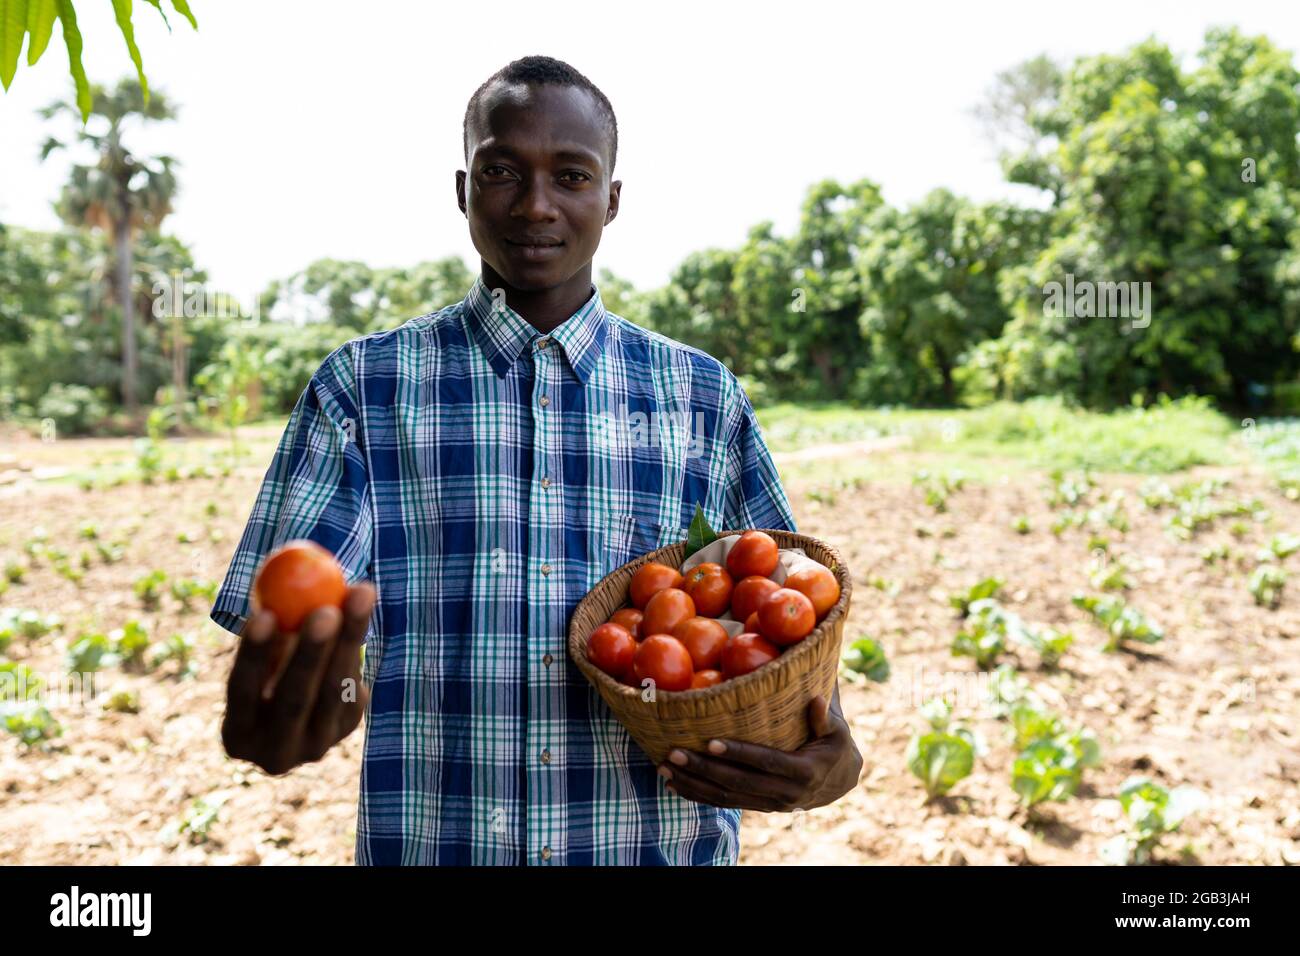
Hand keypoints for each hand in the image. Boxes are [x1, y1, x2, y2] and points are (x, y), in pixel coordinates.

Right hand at [221, 582, 375, 775]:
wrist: (300, 704)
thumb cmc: (267, 664)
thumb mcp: (259, 655)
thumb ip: (268, 626)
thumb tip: (280, 579)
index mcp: (237, 737)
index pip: (242, 693)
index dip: (254, 655)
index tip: (267, 613)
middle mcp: (275, 754)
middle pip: (294, 699)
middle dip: (311, 653)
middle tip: (325, 609)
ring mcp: (315, 747)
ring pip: (335, 691)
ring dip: (349, 639)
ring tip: (359, 592)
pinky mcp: (346, 730)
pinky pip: (353, 684)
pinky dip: (354, 646)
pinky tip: (356, 615)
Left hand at [658, 684, 861, 811]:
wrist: (840, 780)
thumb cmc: (835, 744)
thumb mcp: (837, 730)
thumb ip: (825, 717)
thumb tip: (817, 698)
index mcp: (804, 771)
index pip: (766, 762)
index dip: (738, 753)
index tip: (711, 741)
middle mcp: (784, 793)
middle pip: (738, 782)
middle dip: (704, 769)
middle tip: (675, 752)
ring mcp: (769, 803)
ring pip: (726, 797)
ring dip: (694, 784)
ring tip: (666, 768)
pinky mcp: (758, 806)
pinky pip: (725, 803)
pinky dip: (698, 795)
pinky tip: (674, 785)